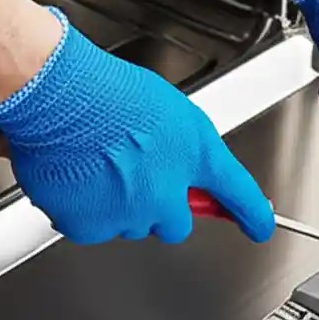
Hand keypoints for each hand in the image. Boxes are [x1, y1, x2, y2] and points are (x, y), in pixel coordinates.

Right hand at [0, 7, 273, 244]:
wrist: (58, 96)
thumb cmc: (108, 92)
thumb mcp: (172, 112)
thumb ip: (189, 149)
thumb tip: (196, 172)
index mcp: (194, 158)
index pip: (238, 194)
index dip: (252, 215)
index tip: (260, 226)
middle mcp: (164, 196)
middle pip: (173, 223)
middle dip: (157, 205)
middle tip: (134, 173)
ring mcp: (127, 215)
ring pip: (130, 225)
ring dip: (118, 204)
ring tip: (99, 164)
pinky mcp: (89, 226)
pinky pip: (92, 226)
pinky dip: (83, 208)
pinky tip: (78, 176)